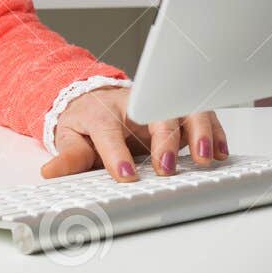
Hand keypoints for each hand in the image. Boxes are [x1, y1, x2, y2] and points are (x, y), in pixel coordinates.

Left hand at [39, 85, 227, 180]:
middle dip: (165, 141)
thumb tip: (51, 173)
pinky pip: (202, 114)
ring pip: (186, 108)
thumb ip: (67, 157)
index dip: (117, 153)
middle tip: (168, 169)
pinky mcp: (179, 112)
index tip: (125, 175)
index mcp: (103, 112)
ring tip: (206, 157)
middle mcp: (136, 105)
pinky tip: (220, 152)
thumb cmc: (86, 120)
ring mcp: (160, 106)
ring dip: (199, 132)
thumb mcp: (69, 137)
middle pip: (156, 113)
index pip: (109, 130)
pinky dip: (215, 132)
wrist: (94, 96)